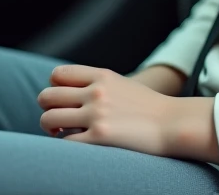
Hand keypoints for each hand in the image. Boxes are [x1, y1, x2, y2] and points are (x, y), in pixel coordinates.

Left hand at [37, 64, 176, 156]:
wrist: (171, 123)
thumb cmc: (146, 107)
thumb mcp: (120, 84)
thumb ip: (95, 83)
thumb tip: (66, 92)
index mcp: (102, 75)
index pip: (58, 74)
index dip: (53, 87)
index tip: (60, 98)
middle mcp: (96, 92)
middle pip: (48, 96)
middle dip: (46, 108)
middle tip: (56, 119)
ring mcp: (96, 114)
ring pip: (49, 118)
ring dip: (50, 128)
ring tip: (60, 132)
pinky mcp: (99, 138)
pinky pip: (63, 142)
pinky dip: (63, 145)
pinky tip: (75, 144)